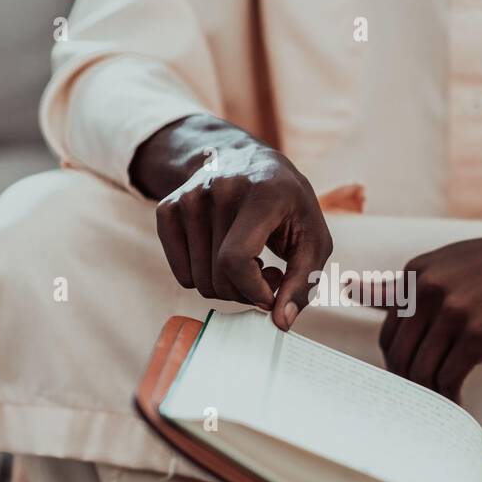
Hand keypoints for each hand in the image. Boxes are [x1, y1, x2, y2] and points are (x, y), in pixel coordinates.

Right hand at [137, 116, 332, 329]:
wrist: (244, 159)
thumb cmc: (288, 205)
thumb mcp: (314, 237)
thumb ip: (304, 281)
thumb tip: (281, 323)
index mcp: (262, 192)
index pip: (236, 259)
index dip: (253, 290)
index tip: (271, 296)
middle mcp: (220, 189)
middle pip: (218, 276)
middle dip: (245, 292)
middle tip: (267, 275)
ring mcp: (189, 197)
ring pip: (199, 281)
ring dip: (227, 286)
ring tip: (250, 262)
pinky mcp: (167, 209)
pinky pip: (182, 274)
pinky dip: (204, 278)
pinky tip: (223, 256)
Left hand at [380, 223, 481, 400]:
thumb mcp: (449, 261)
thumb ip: (408, 285)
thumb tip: (353, 290)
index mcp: (416, 273)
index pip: (389, 333)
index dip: (397, 362)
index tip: (412, 377)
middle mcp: (428, 290)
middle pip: (400, 355)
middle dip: (409, 383)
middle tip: (424, 399)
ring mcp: (454, 312)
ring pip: (422, 370)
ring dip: (429, 395)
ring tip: (442, 405)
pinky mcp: (480, 334)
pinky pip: (449, 378)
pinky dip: (450, 399)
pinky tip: (459, 405)